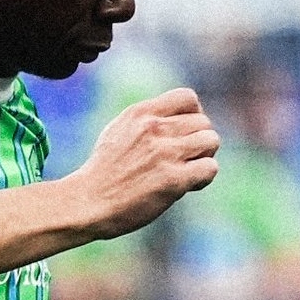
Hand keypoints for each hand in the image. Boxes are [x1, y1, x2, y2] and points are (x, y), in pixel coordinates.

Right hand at [68, 88, 219, 237]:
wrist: (87, 202)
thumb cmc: (103, 171)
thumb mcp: (118, 130)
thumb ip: (145, 120)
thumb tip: (174, 119)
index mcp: (141, 113)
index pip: (187, 98)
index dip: (194, 115)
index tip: (184, 133)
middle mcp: (154, 128)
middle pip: (203, 122)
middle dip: (198, 141)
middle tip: (184, 160)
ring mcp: (165, 153)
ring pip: (211, 141)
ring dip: (204, 157)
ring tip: (188, 171)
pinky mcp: (173, 179)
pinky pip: (210, 167)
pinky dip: (204, 177)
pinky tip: (189, 185)